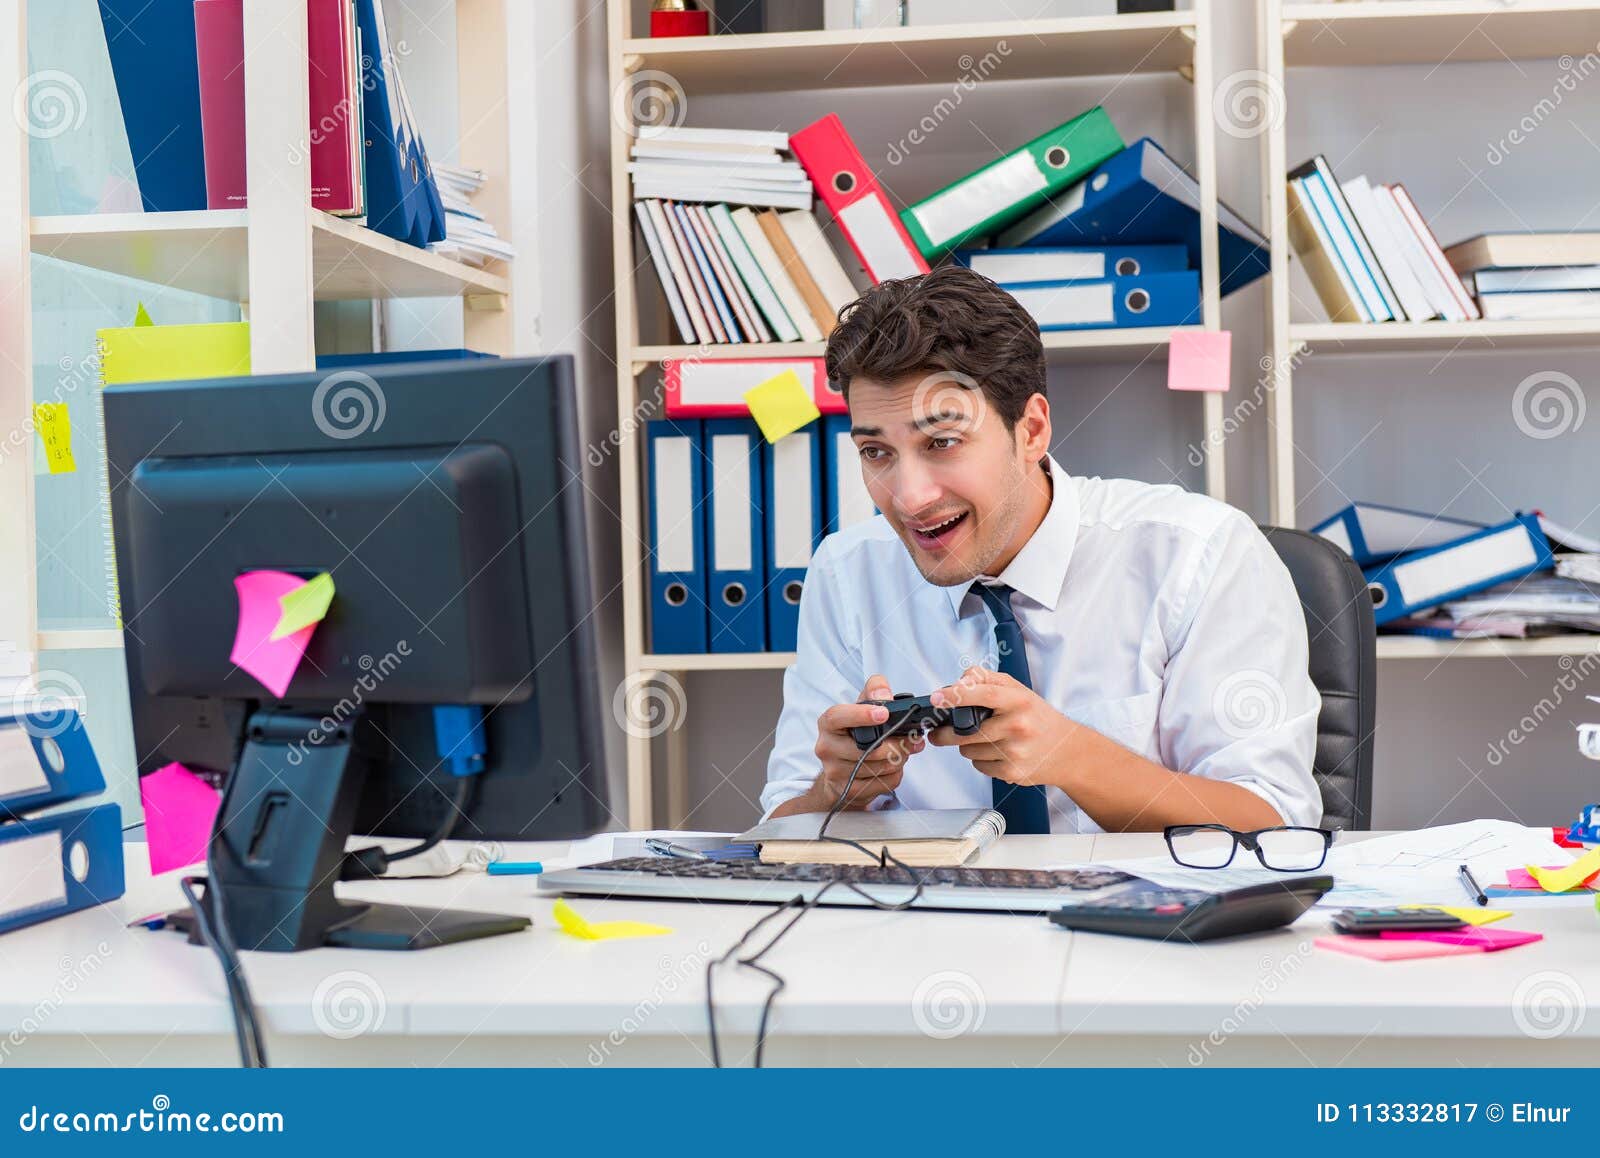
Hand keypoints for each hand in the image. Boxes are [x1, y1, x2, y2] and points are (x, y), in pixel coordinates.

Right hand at [771, 675, 926, 816]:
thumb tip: (884, 695)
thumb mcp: (861, 707)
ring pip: (878, 768)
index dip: (860, 715)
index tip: (883, 713)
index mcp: (828, 724)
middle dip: (896, 744)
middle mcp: (827, 748)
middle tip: (911, 739)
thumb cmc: (853, 734)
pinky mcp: (849, 791)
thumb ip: (874, 691)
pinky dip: (895, 774)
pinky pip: (883, 783)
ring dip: (899, 759)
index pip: (838, 717)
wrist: (840, 770)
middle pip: (867, 749)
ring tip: (904, 751)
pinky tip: (894, 767)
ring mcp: (836, 772)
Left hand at [928, 667, 1080, 788]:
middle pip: (967, 731)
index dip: (957, 695)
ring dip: (967, 745)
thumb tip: (959, 682)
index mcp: (1020, 701)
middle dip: (945, 732)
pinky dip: (980, 760)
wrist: (1067, 751)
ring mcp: (1016, 751)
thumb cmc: (1038, 718)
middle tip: (938, 730)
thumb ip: (987, 680)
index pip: (985, 693)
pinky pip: (979, 765)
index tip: (938, 697)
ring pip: (968, 750)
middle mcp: (1019, 726)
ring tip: (985, 739)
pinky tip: (996, 753)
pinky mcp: (1012, 772)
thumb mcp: (1019, 691)